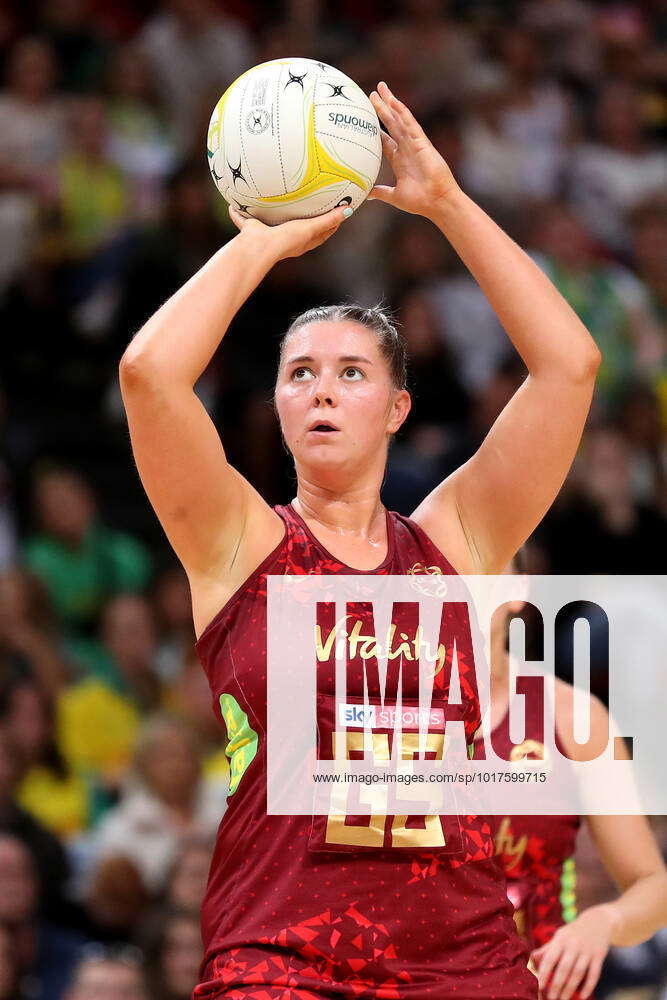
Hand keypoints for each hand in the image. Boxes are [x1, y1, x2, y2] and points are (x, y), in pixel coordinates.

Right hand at [229, 203, 348, 262]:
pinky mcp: (251, 231)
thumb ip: (328, 219)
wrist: (260, 248)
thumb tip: (348, 210)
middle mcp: (284, 239)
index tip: (335, 212)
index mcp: (300, 242)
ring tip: (270, 200)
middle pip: (296, 228)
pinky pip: (244, 219)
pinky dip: (238, 213)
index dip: (328, 224)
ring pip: (268, 223)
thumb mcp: (311, 228)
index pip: (319, 233)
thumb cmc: (287, 240)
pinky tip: (233, 202)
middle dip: (301, 218)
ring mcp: (267, 235)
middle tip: (308, 202)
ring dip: (269, 215)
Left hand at [368, 81, 459, 217]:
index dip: (376, 128)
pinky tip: (394, 101)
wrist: (436, 202)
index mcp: (399, 160)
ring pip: (400, 119)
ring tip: (381, 89)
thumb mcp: (394, 195)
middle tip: (372, 93)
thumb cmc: (419, 201)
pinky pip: (411, 124)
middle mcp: (406, 148)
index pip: (385, 139)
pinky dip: (403, 112)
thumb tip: (366, 194)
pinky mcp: (422, 143)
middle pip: (391, 123)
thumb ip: (380, 192)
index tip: (365, 118)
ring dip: (390, 103)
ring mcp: (414, 144)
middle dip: (382, 108)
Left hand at [531, 905, 617, 999]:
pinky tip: (582, 996)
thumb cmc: (574, 931)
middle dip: (557, 985)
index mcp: (561, 939)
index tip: (539, 987)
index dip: (544, 973)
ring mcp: (587, 951)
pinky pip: (594, 974)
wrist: (598, 921)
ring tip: (563, 999)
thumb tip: (532, 958)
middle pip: (564, 968)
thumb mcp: (560, 936)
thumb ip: (548, 948)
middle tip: (551, 998)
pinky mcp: (599, 956)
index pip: (550, 958)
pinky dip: (588, 986)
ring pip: (578, 973)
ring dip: (570, 988)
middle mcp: (573, 945)